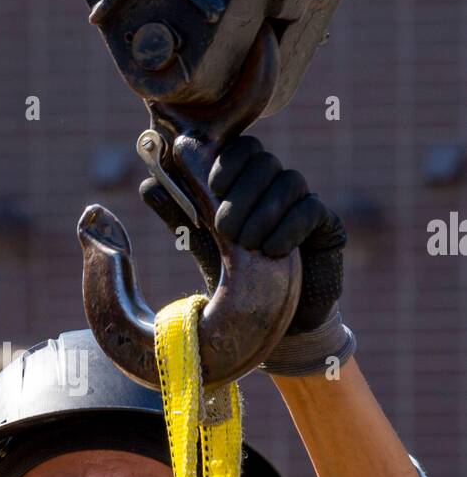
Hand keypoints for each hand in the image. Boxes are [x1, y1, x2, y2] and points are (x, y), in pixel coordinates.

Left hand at [143, 135, 354, 376]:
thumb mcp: (204, 247)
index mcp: (249, 186)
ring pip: (290, 181)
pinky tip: (272, 252)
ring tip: (248, 245)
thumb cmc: (240, 282)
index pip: (244, 150)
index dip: (229, 159)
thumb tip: (148, 183)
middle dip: (242, 193)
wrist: (280, 326)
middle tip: (226, 229)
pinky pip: (311, 210)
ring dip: (263, 212)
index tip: (214, 183)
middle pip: (266, 162)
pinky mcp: (328, 226)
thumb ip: (181, 215)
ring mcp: (305, 204)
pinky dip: (289, 228)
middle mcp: (278, 189)